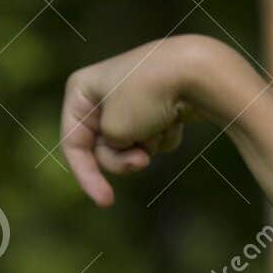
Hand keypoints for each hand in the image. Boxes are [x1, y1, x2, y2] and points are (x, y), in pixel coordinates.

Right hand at [60, 35, 211, 205]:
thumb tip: (135, 148)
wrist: (200, 70)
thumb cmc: (150, 96)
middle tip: (142, 160)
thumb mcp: (116, 130)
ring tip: (161, 126)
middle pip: (104, 145)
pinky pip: (157, 134)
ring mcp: (136, 96)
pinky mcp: (162, 102)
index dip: (86, 175)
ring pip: (133, 142)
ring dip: (147, 144)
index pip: (73, 142)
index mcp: (81, 89)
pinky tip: (177, 119)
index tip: (106, 202)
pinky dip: (166, 134)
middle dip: (124, 158)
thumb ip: (112, 148)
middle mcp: (105, 90)